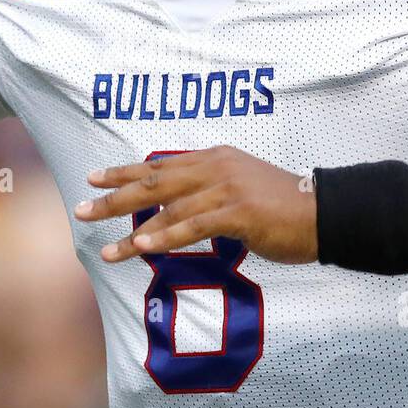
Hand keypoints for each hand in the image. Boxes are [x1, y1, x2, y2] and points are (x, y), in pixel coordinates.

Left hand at [74, 145, 316, 263]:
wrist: (326, 213)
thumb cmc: (283, 207)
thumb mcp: (240, 189)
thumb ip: (209, 193)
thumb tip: (178, 209)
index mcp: (214, 158)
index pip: (160, 164)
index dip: (125, 171)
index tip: (94, 178)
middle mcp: (215, 168)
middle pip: (154, 182)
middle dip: (114, 197)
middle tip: (81, 210)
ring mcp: (226, 188)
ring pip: (168, 209)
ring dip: (133, 231)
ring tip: (106, 249)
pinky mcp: (238, 212)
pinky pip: (193, 226)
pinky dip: (165, 237)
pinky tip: (142, 246)